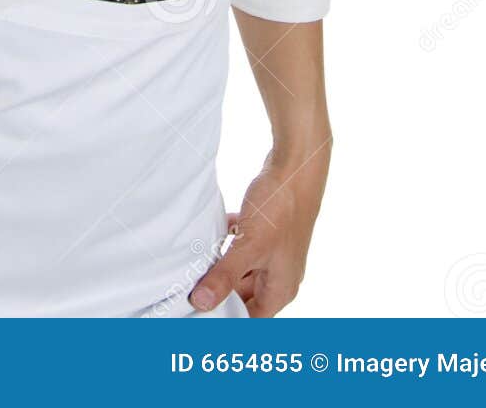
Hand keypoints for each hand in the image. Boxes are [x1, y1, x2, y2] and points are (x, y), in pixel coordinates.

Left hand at [189, 145, 330, 316]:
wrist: (296, 167)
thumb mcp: (249, 246)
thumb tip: (200, 303)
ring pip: (242, 268)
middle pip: (244, 295)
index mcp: (280, 288)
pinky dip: (227, 242)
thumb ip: (225, 276)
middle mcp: (279, 274)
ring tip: (194, 263)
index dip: (225, 317)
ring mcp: (274, 252)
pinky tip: (211, 235)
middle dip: (220, 290)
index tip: (196, 312)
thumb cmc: (281, 209)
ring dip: (221, 266)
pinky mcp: (267, 231)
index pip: (250, 318)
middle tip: (189, 287)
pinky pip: (243, 244)